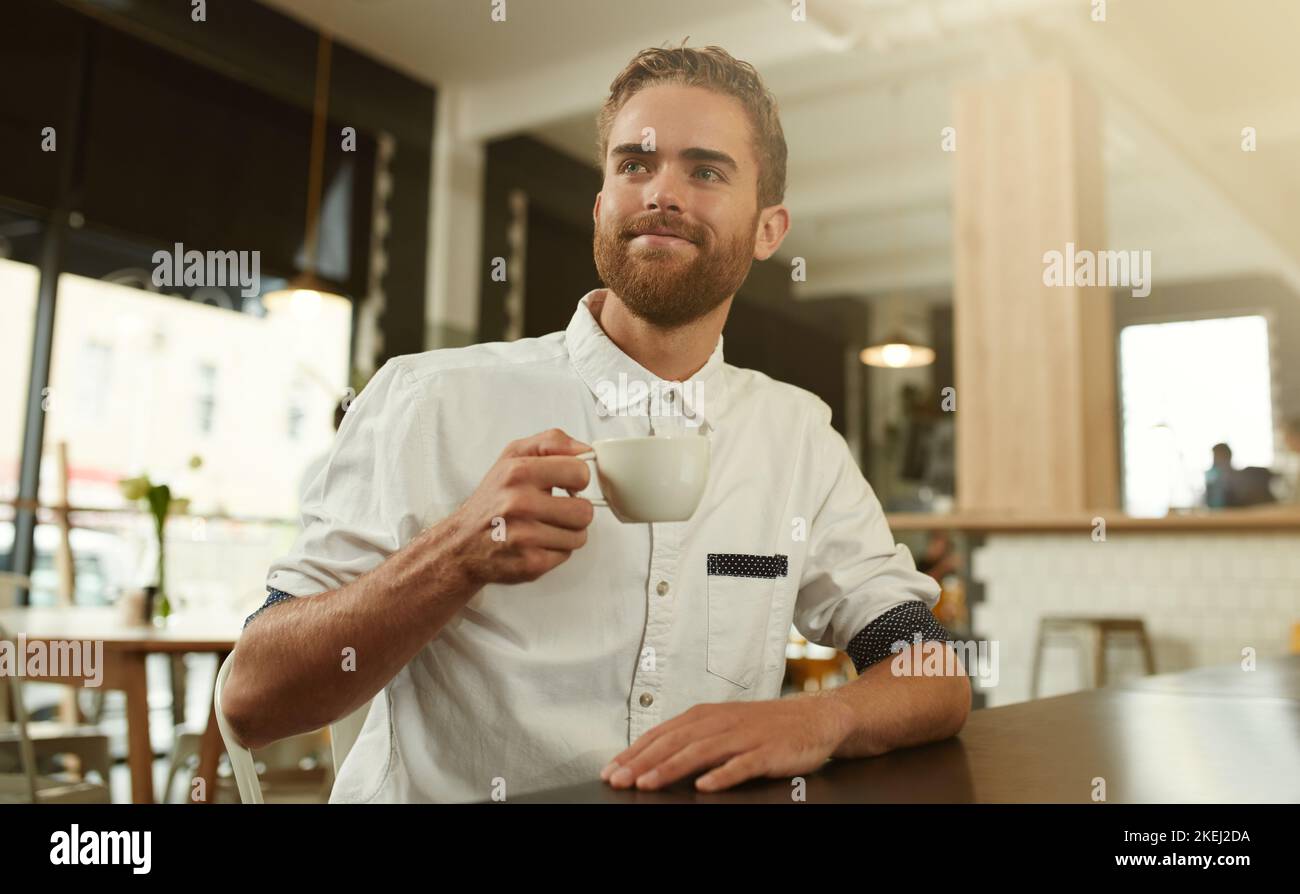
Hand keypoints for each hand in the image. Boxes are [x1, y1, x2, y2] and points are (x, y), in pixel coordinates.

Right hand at [445, 428, 594, 585]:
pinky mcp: (530, 563)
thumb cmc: (493, 498)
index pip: (580, 472)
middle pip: (584, 510)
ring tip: (544, 527)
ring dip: (567, 532)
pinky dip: (555, 550)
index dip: (578, 479)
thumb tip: (585, 450)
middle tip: (555, 510)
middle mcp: (519, 503)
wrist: (462, 542)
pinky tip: (536, 543)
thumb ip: (551, 442)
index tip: (567, 484)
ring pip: (579, 536)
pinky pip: (566, 554)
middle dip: (575, 511)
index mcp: (517, 472)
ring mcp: (524, 536)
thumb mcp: (513, 456)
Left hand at [600, 695, 852, 792]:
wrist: (815, 718)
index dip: (634, 752)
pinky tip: (704, 786)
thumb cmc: (764, 726)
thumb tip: (652, 760)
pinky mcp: (767, 751)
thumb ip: (692, 739)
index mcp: (705, 715)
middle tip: (618, 780)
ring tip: (648, 783)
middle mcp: (721, 722)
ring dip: (671, 767)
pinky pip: (741, 764)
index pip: (661, 734)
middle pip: (674, 742)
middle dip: (642, 762)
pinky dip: (722, 774)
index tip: (611, 769)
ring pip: (700, 752)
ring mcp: (744, 736)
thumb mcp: (723, 726)